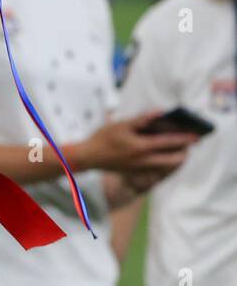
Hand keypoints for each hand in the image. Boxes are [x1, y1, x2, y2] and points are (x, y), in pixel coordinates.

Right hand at [71, 111, 196, 174]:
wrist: (88, 157)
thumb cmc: (103, 138)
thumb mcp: (121, 124)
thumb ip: (142, 119)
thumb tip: (160, 113)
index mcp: (141, 147)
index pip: (169, 142)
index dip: (185, 138)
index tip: (196, 136)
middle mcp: (144, 160)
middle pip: (174, 159)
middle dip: (184, 151)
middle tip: (189, 144)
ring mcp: (141, 168)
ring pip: (167, 166)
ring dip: (176, 158)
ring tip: (179, 149)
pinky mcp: (137, 172)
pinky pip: (158, 169)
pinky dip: (165, 162)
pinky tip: (163, 155)